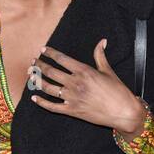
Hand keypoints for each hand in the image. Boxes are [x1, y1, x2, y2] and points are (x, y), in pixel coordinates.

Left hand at [30, 41, 145, 135]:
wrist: (123, 112)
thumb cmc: (118, 91)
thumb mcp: (108, 70)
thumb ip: (100, 55)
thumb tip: (102, 41)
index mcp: (83, 71)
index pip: (61, 59)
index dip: (50, 53)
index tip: (43, 50)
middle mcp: (75, 83)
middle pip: (51, 72)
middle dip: (39, 66)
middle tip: (33, 62)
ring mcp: (72, 98)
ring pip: (48, 88)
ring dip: (37, 81)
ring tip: (31, 75)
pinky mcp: (72, 111)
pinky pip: (52, 107)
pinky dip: (42, 103)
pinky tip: (34, 98)